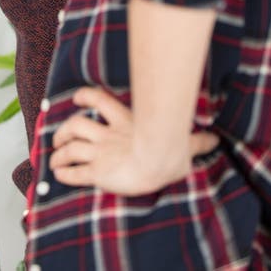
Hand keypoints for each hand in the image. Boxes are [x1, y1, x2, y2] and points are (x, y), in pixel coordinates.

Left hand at [49, 87, 218, 194]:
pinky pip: (75, 172)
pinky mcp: (97, 173)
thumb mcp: (185, 142)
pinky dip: (64, 173)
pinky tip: (58, 175)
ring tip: (54, 155)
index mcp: (125, 122)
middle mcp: (108, 135)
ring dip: (59, 151)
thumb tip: (216, 137)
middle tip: (58, 137)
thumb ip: (196, 140)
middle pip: (77, 125)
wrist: (156, 161)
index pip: (99, 100)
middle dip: (63, 130)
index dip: (84, 96)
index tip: (76, 98)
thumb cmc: (170, 151)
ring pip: (71, 147)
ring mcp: (101, 153)